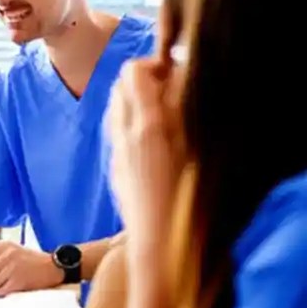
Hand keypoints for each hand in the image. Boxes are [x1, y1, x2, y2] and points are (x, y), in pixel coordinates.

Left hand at [0, 241, 62, 295]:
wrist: (51, 266)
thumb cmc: (30, 259)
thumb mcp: (11, 249)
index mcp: (3, 247)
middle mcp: (6, 256)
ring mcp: (12, 269)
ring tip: (0, 286)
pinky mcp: (18, 281)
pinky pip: (1, 291)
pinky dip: (1, 292)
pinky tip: (6, 289)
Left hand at [107, 59, 185, 238]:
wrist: (159, 242)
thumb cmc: (187, 197)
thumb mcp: (193, 144)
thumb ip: (181, 107)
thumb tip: (174, 76)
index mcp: (147, 124)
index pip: (134, 71)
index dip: (152, 65)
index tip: (171, 73)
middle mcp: (124, 133)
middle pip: (120, 84)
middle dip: (142, 80)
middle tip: (168, 89)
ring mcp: (116, 149)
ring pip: (115, 106)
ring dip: (133, 100)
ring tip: (161, 112)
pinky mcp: (113, 166)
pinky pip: (116, 130)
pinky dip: (128, 122)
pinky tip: (149, 138)